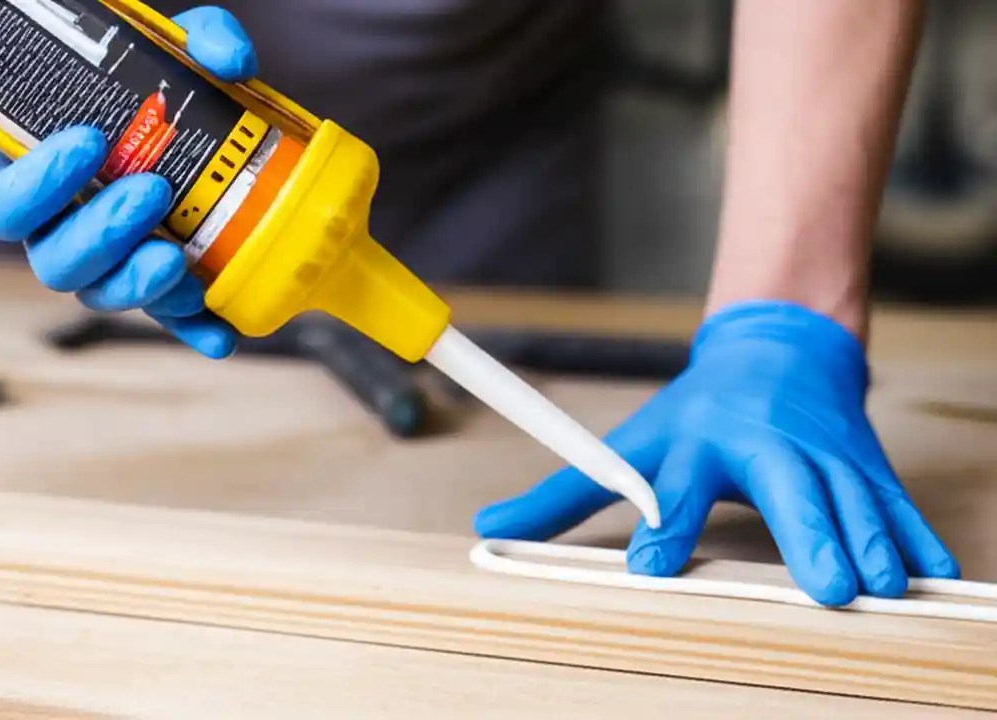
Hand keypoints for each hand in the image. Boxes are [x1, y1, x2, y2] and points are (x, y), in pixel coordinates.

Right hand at [0, 7, 256, 358]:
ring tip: (179, 259)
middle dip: (101, 232)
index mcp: (25, 171)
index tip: (90, 142)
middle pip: (52, 260)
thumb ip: (193, 39)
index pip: (2, 200)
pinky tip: (221, 336)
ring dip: (138, 285)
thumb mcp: (160, 46)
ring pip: (98, 293)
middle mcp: (54, 226)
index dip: (37, 183)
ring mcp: (101, 260)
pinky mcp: (149, 280)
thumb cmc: (139, 78)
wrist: (176, 111)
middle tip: (153, 191)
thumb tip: (231, 62)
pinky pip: (162, 318)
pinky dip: (191, 329)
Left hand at [475, 301, 959, 605]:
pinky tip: (934, 569)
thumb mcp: (626, 444)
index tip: (649, 566)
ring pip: (851, 497)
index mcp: (697, 444)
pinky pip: (894, 501)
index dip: (662, 528)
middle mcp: (764, 447)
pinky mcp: (863, 463)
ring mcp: (821, 452)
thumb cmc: (691, 412)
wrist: (776, 350)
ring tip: (887, 583)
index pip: (673, 490)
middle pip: (787, 490)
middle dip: (810, 533)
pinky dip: (916, 533)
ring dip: (873, 539)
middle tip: (829, 584)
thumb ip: (560, 498)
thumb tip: (488, 533)